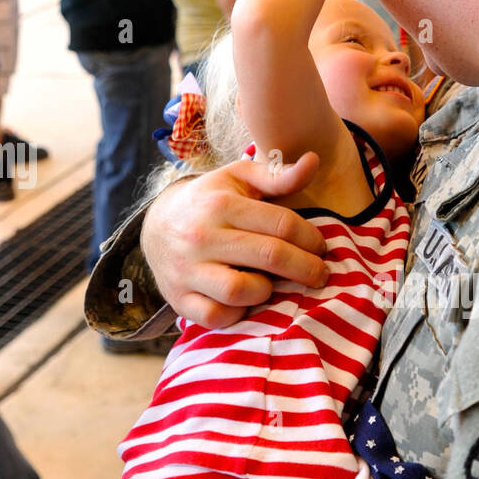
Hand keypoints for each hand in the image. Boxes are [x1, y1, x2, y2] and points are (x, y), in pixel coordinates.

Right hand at [141, 151, 330, 327]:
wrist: (156, 226)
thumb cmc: (209, 201)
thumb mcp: (238, 179)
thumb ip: (278, 175)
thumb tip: (314, 161)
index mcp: (221, 204)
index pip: (281, 224)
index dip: (311, 238)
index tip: (322, 247)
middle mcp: (201, 237)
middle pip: (270, 257)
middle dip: (306, 269)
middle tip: (320, 274)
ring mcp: (187, 270)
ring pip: (241, 291)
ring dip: (267, 292)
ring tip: (274, 285)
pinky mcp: (179, 299)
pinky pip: (217, 317)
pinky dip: (237, 314)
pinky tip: (247, 302)